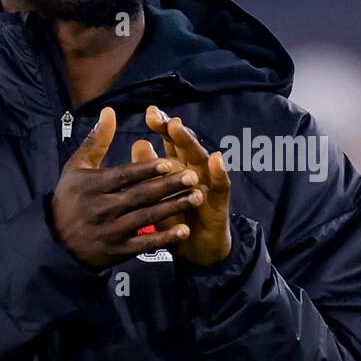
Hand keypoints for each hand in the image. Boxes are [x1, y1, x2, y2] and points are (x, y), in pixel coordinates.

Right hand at [50, 107, 204, 269]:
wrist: (56, 242)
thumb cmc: (69, 198)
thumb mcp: (77, 167)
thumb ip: (97, 140)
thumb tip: (110, 111)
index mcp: (93, 185)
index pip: (124, 176)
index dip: (146, 169)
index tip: (168, 162)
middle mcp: (102, 208)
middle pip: (140, 195)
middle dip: (168, 186)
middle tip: (193, 176)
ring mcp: (111, 231)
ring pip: (146, 217)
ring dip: (173, 208)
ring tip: (197, 198)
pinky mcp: (117, 251)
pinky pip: (144, 244)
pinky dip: (164, 238)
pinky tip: (184, 230)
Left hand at [138, 106, 231, 265]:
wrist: (197, 247)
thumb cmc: (175, 217)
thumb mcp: (158, 195)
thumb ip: (149, 171)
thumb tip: (139, 142)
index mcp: (178, 166)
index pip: (170, 141)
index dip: (162, 127)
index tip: (150, 113)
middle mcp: (194, 170)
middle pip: (185, 145)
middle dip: (175, 130)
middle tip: (165, 117)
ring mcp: (208, 183)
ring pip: (200, 159)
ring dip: (191, 143)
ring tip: (180, 128)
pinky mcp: (219, 201)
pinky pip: (221, 185)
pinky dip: (219, 172)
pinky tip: (216, 159)